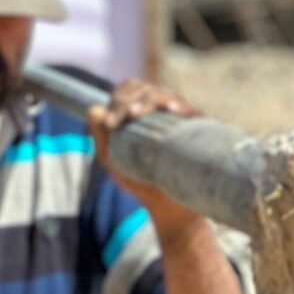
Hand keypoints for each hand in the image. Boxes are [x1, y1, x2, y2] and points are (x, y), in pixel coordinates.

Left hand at [91, 80, 206, 233]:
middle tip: (117, 121)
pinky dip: (181, 107)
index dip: (117, 99)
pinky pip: (193, 110)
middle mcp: (163, 108)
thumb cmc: (139, 179)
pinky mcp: (200, 127)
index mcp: (142, 110)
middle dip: (128, 101)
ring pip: (166, 95)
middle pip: (145, 88)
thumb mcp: (113, 160)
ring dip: (149, 101)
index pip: (130, 89)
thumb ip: (100, 137)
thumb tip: (93, 110)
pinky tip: (171, 109)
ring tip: (134, 113)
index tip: (109, 124)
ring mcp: (182, 116)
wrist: (168, 204)